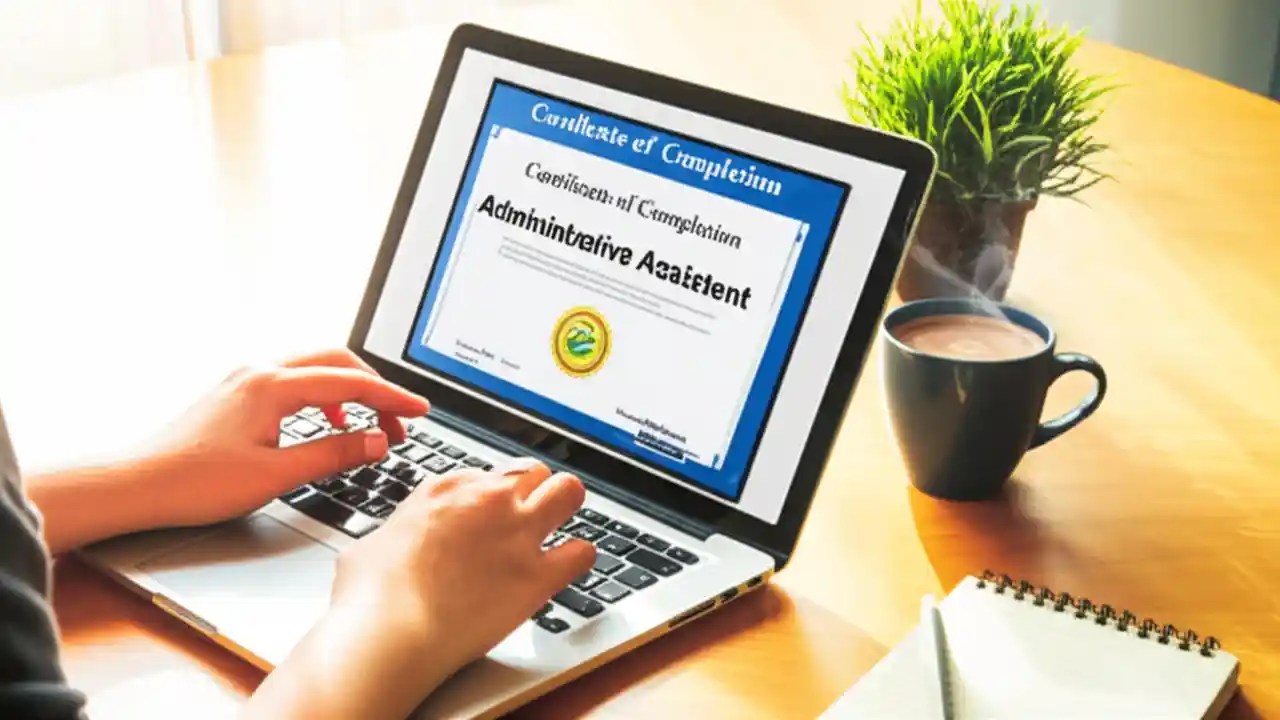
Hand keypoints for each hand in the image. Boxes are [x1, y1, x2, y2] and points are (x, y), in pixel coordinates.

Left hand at [147, 348, 429, 527]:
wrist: (136, 484)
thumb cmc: (195, 482)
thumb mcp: (276, 475)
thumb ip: (333, 454)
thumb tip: (376, 441)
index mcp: (272, 385)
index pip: (350, 382)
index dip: (391, 398)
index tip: (421, 411)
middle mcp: (259, 371)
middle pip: (336, 361)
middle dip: (374, 387)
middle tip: (399, 419)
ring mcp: (245, 378)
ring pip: (314, 369)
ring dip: (349, 390)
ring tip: (369, 423)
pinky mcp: (236, 393)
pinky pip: (293, 381)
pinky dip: (322, 396)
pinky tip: (326, 422)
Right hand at [245, 460, 594, 719]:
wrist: (387, 631)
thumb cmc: (370, 596)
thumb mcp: (373, 543)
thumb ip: (400, 536)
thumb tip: (396, 546)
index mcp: (447, 490)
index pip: (493, 474)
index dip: (497, 497)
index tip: (495, 515)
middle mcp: (488, 501)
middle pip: (536, 473)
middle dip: (536, 493)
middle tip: (530, 521)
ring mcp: (517, 534)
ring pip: (569, 491)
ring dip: (565, 510)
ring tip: (556, 533)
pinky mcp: (538, 575)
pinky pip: (583, 552)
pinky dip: (579, 559)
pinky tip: (565, 568)